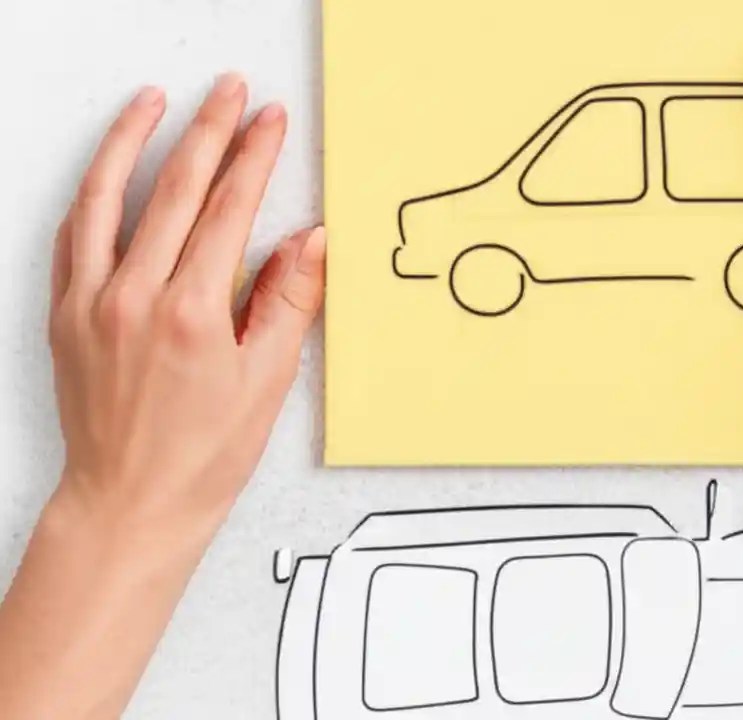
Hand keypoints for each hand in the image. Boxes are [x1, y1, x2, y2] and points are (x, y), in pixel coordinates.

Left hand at [0, 75, 323, 718]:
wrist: (130, 503)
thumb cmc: (200, 457)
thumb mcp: (267, 382)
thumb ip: (289, 302)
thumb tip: (310, 242)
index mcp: (191, 315)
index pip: (228, 212)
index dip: (254, 159)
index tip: (270, 123)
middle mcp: (133, 299)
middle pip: (174, 190)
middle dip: (208, 131)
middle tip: (231, 93)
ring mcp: (91, 303)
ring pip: (107, 198)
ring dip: (132, 142)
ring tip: (154, 103)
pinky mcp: (65, 314)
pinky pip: (72, 235)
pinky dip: (91, 194)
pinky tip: (107, 172)